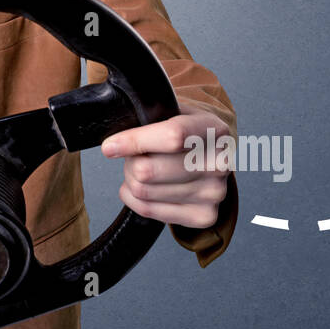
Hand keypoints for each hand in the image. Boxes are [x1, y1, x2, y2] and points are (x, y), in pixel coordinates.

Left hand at [101, 108, 230, 227]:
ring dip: (132, 179)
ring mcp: (215, 193)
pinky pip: (148, 210)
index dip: (135, 141)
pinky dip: (133, 198)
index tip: (110, 146)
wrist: (211, 156)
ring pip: (144, 191)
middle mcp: (219, 163)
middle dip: (130, 162)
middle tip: (134, 155)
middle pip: (149, 170)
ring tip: (142, 168)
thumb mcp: (173, 112)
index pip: (172, 136)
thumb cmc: (185, 132)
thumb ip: (148, 119)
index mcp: (213, 129)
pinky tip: (143, 186)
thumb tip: (115, 143)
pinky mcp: (205, 216)